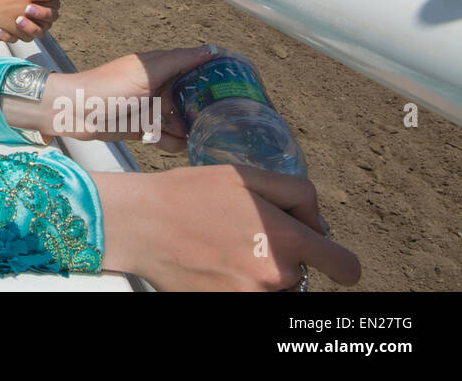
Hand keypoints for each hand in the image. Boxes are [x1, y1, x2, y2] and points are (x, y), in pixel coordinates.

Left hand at [47, 44, 226, 150]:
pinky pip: (168, 139)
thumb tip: (212, 50)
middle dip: (203, 113)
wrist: (74, 113)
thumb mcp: (146, 71)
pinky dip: (166, 142)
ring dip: (182, 131)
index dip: (219, 78)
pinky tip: (154, 139)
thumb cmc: (108, 87)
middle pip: (196, 101)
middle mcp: (162, 87)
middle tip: (216, 123)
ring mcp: (154, 109)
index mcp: (163, 67)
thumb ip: (179, 61)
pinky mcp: (145, 129)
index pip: (199, 68)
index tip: (241, 89)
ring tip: (173, 131)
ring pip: (184, 124)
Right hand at [93, 166, 359, 290]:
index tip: (327, 259)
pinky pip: (246, 294)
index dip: (339, 261)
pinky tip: (211, 263)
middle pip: (299, 274)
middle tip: (242, 234)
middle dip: (281, 256)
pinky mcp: (226, 307)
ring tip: (221, 248)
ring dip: (257, 273)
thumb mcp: (245, 175)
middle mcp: (275, 277)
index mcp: (287, 240)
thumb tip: (317, 223)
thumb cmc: (188, 194)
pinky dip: (234, 283)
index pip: (345, 266)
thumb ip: (296, 193)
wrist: (139, 224)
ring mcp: (250, 298)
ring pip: (271, 287)